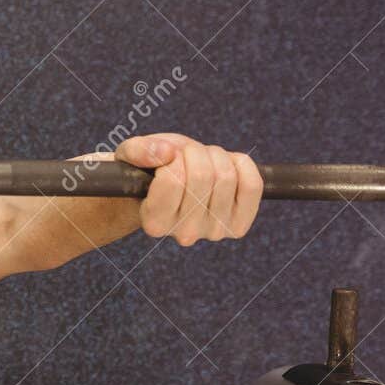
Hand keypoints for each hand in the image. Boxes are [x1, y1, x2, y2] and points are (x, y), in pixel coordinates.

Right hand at [113, 133, 261, 245]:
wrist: (170, 191)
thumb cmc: (148, 171)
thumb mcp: (131, 154)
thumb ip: (139, 151)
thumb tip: (167, 152)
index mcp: (154, 222)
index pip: (172, 181)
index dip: (171, 157)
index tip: (165, 158)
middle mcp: (184, 234)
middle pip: (202, 176)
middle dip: (193, 152)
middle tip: (185, 155)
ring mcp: (214, 232)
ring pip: (226, 176)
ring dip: (215, 155)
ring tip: (202, 161)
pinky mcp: (238, 226)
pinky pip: (252, 185)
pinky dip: (242, 164)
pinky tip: (226, 165)